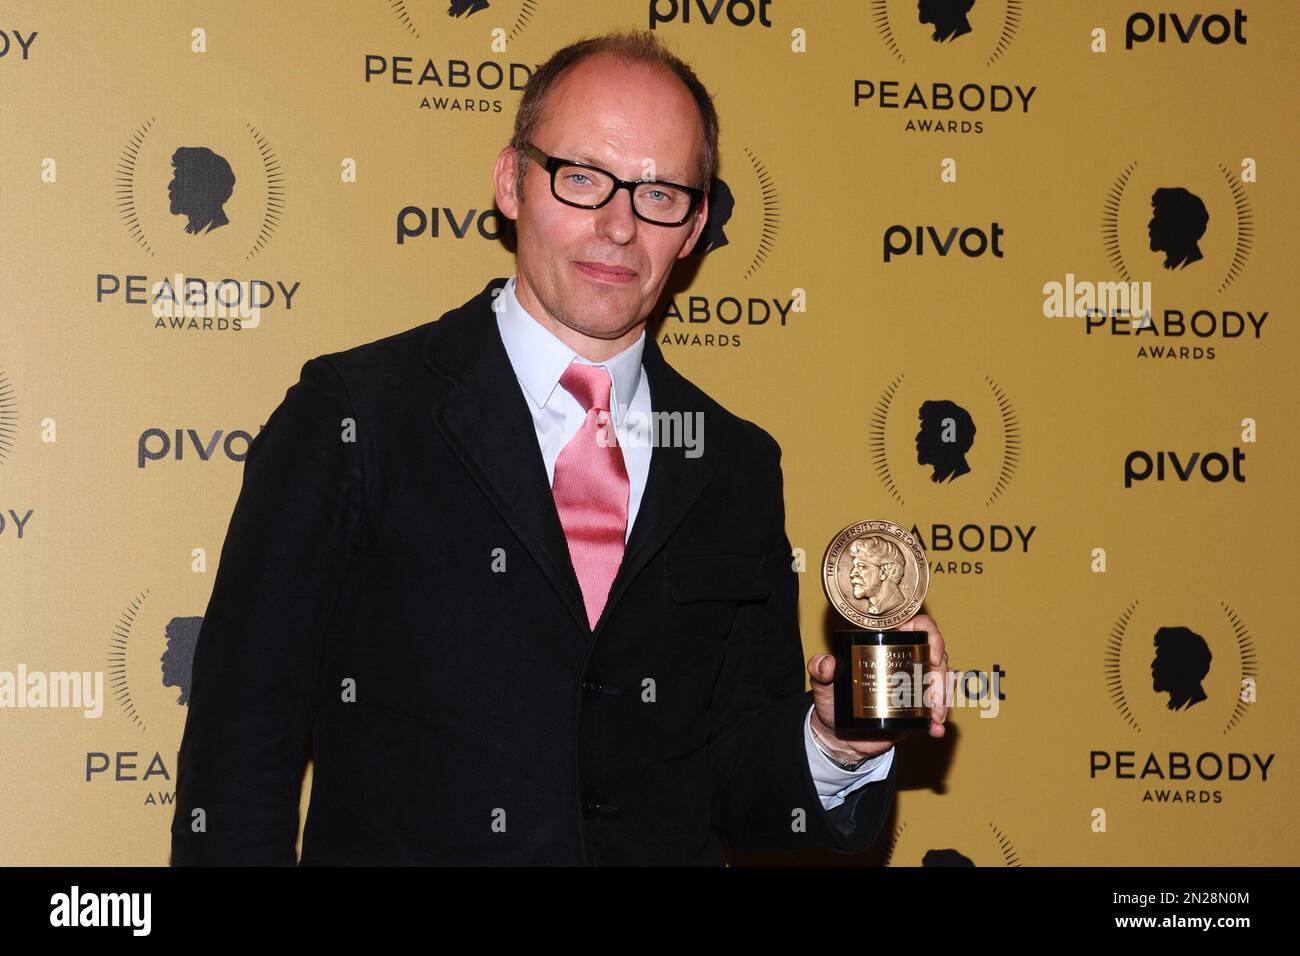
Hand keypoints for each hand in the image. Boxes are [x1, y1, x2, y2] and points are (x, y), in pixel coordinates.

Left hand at [807, 613, 949, 759]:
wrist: (840, 736)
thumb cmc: (832, 701)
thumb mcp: (823, 683)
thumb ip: (820, 670)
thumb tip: (827, 663)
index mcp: (884, 643)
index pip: (915, 627)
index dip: (930, 633)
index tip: (932, 653)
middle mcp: (904, 660)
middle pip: (936, 655)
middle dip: (941, 675)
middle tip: (934, 696)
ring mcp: (914, 683)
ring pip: (941, 680)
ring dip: (944, 697)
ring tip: (936, 716)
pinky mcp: (917, 707)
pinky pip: (936, 709)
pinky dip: (938, 720)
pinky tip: (936, 729)